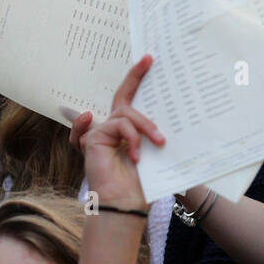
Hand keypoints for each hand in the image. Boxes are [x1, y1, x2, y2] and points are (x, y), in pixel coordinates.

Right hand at [81, 56, 164, 210]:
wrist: (125, 205)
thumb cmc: (140, 184)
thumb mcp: (152, 153)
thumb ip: (152, 133)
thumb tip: (172, 114)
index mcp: (126, 131)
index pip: (130, 100)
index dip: (136, 78)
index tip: (149, 58)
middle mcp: (110, 128)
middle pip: (123, 97)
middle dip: (135, 76)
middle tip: (149, 60)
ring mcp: (98, 132)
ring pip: (125, 114)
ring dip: (145, 127)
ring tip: (158, 143)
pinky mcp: (92, 139)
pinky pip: (117, 125)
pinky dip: (130, 136)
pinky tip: (131, 148)